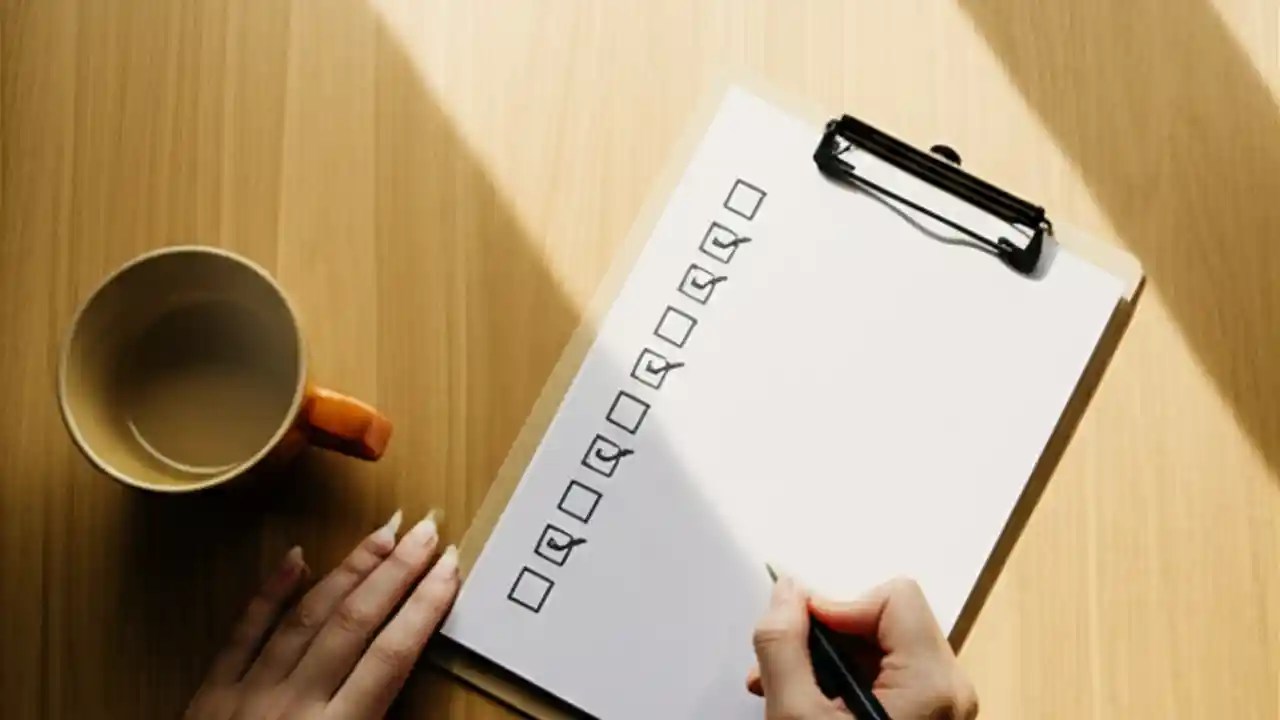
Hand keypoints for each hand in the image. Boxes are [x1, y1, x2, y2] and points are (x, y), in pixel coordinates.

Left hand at [185, 511, 460, 719]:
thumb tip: (408, 683)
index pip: (393, 655)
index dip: (426, 606)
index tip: (451, 568)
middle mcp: (294, 706)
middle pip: (356, 622)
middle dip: (398, 572)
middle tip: (427, 529)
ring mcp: (249, 695)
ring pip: (307, 615)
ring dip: (349, 570)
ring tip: (382, 534)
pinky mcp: (210, 697)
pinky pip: (243, 633)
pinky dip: (269, 593)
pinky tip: (294, 556)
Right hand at [748, 577, 977, 719]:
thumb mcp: (796, 716)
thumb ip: (784, 646)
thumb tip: (786, 594)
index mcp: (933, 686)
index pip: (892, 596)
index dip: (837, 607)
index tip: (803, 630)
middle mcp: (950, 692)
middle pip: (884, 618)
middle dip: (826, 637)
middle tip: (785, 666)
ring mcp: (941, 706)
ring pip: (881, 645)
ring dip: (830, 660)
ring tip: (790, 691)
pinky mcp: (928, 716)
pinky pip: (888, 672)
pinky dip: (847, 680)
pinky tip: (814, 702)